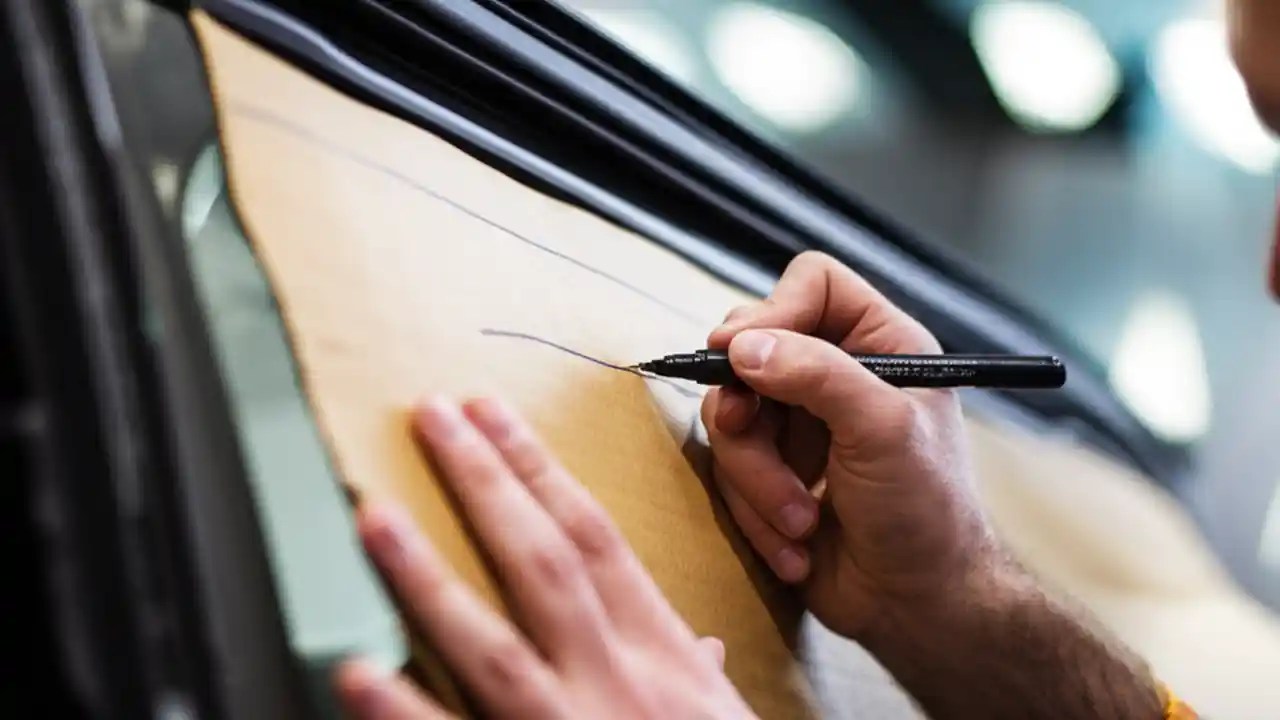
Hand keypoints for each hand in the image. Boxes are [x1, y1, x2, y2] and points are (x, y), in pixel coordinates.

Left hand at [335, 398, 756, 719]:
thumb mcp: (725, 719)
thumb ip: (700, 674)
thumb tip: (696, 640)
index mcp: (663, 659)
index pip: (597, 540)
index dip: (539, 470)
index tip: (493, 416)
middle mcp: (618, 686)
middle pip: (544, 564)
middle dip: (486, 483)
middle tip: (433, 418)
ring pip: (495, 646)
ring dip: (430, 578)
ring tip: (375, 517)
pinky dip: (403, 713)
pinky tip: (354, 672)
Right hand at [702, 252, 996, 640]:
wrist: (918, 605)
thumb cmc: (926, 512)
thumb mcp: (884, 430)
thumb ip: (816, 375)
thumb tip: (742, 348)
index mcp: (879, 345)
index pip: (812, 285)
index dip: (774, 310)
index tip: (742, 354)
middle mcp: (834, 374)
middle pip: (750, 348)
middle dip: (748, 408)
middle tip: (743, 427)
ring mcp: (797, 424)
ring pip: (728, 416)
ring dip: (756, 478)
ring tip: (800, 521)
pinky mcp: (770, 471)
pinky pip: (727, 470)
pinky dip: (754, 512)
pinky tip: (799, 547)